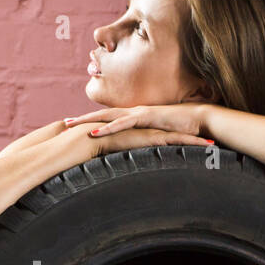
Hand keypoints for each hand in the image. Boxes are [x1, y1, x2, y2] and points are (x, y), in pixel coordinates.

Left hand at [62, 103, 212, 139]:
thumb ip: (147, 142)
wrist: (201, 120)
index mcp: (136, 117)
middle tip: (63, 124)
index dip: (91, 122)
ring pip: (109, 116)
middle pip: (103, 114)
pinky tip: (96, 133)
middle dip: (83, 118)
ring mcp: (140, 113)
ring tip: (71, 126)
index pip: (109, 119)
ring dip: (89, 120)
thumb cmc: (183, 129)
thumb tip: (137, 153)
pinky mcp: (148, 117)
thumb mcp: (159, 137)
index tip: (74, 127)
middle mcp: (134, 112)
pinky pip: (125, 122)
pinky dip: (110, 127)